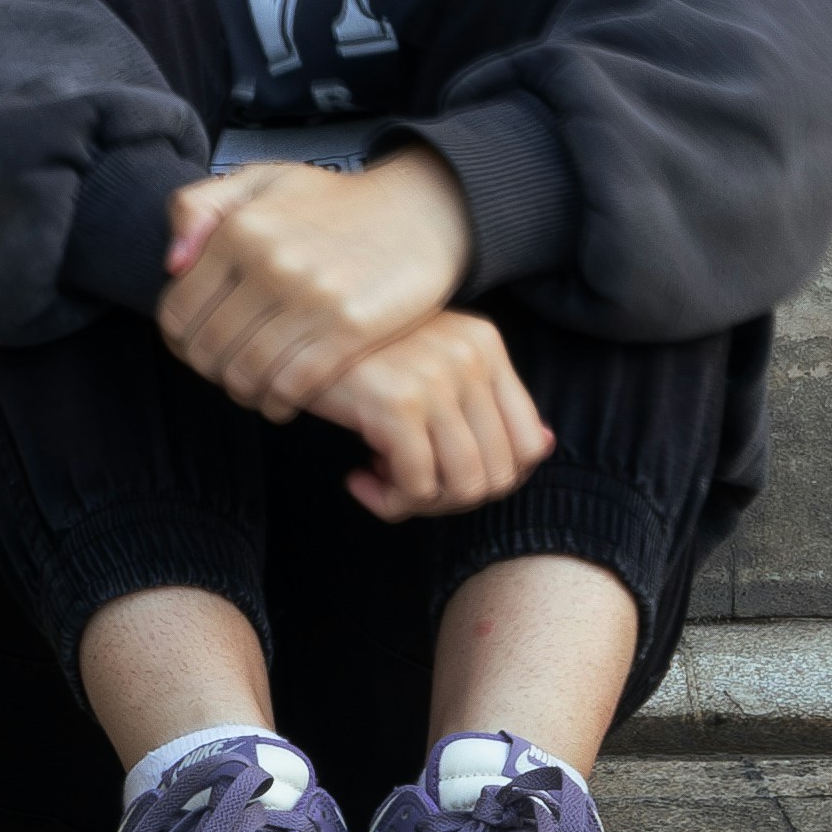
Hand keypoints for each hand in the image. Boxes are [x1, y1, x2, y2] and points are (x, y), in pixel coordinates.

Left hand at [161, 147, 473, 418]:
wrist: (420, 209)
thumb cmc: (334, 202)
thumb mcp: (261, 180)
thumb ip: (200, 207)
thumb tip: (172, 264)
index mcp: (239, 229)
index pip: (178, 312)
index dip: (181, 340)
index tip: (199, 346)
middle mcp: (268, 262)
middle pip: (207, 350)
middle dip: (210, 369)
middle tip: (229, 369)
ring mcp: (310, 297)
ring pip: (244, 374)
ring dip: (242, 391)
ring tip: (255, 386)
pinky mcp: (349, 328)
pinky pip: (291, 386)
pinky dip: (278, 402)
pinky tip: (284, 397)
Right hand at [314, 311, 553, 521]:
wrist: (285, 329)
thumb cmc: (356, 354)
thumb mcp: (427, 364)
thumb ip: (484, 401)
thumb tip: (546, 448)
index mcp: (485, 343)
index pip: (530, 444)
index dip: (492, 479)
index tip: (444, 474)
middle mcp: (469, 356)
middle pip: (498, 475)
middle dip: (451, 499)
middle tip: (405, 485)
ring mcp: (435, 378)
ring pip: (462, 487)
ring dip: (419, 502)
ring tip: (382, 479)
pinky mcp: (395, 403)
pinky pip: (415, 487)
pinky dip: (388, 500)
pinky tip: (358, 477)